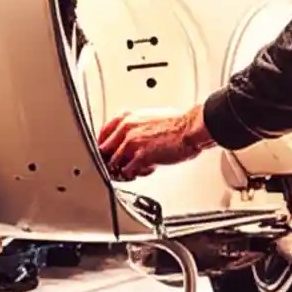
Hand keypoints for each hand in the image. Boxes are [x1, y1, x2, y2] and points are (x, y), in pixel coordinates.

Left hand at [97, 105, 215, 180]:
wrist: (189, 130)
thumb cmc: (177, 124)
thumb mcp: (150, 118)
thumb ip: (137, 126)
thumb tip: (134, 134)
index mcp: (128, 117)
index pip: (104, 131)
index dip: (102, 144)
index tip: (104, 152)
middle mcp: (127, 128)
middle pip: (105, 149)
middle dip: (111, 160)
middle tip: (119, 166)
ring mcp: (131, 142)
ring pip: (115, 163)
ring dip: (124, 168)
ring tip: (138, 168)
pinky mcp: (140, 156)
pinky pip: (128, 171)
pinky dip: (136, 173)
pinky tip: (147, 169)